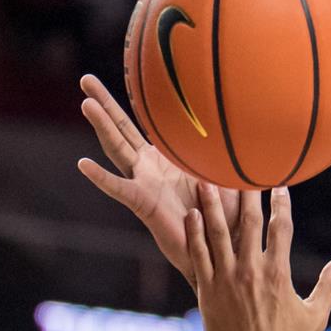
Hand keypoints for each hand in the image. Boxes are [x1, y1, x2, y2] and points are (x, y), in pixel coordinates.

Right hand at [78, 74, 242, 287]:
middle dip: (104, 104)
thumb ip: (227, 149)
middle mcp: (150, 169)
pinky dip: (102, 178)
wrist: (220, 253)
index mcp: (168, 159)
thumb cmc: (228, 215)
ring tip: (86, 104)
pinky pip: (120, 189)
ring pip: (117, 149)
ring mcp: (144, 184)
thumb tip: (248, 120)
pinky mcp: (144, 205)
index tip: (121, 78)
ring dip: (102, 126)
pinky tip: (83, 164)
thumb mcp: (228, 173)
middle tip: (84, 79)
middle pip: (121, 129)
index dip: (132, 102)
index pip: (145, 124)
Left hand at [187, 184, 330, 330]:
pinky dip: (195, 234)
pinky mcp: (207, 293)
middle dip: (246, 193)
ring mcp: (227, 281)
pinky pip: (199, 256)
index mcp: (278, 274)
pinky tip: (192, 214)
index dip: (281, 204)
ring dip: (213, 205)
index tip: (279, 185)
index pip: (281, 228)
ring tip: (205, 180)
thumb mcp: (316, 316)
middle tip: (240, 168)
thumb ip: (328, 284)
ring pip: (218, 234)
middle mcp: (252, 272)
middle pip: (249, 222)